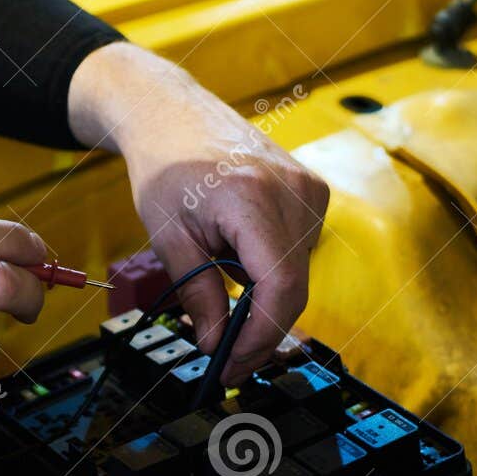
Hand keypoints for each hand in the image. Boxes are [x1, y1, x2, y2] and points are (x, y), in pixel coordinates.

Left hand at [70, 44, 330, 383]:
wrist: (171, 113)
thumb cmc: (163, 165)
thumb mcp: (167, 238)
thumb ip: (197, 293)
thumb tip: (216, 342)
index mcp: (253, 198)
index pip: (281, 285)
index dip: (261, 334)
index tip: (233, 362)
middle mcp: (293, 190)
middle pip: (295, 287)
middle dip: (261, 330)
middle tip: (226, 361)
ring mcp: (309, 187)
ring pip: (299, 272)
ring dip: (265, 300)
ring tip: (222, 299)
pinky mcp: (313, 190)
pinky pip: (300, 250)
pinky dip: (271, 271)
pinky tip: (238, 263)